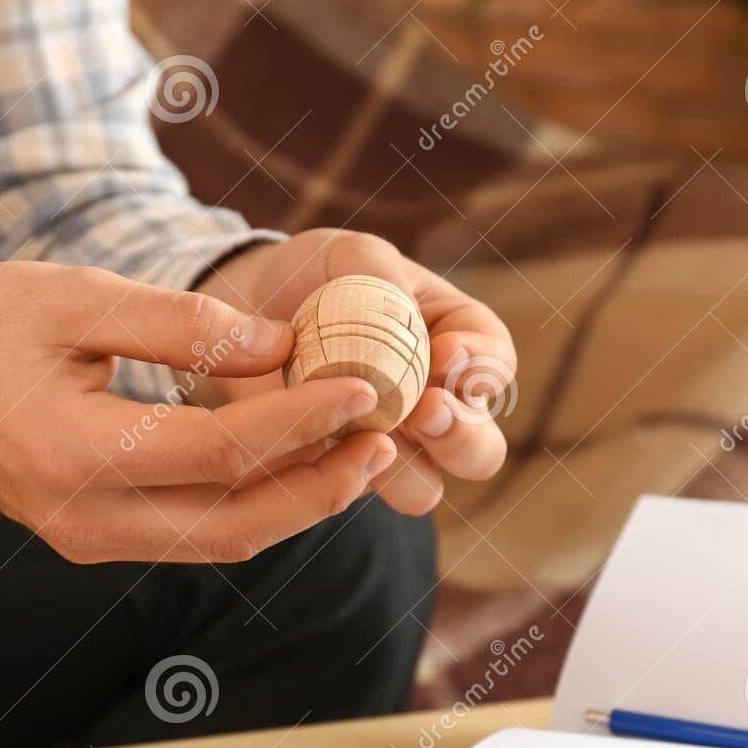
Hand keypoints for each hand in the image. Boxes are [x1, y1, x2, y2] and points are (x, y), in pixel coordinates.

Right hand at [0, 262, 395, 562]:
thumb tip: (283, 347)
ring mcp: (88, 541)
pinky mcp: (97, 540)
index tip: (364, 388)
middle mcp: (82, 519)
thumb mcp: (75, 298)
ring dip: (298, 504)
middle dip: (320, 486)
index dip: (299, 423)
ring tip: (360, 454)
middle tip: (386, 440)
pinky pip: (196, 535)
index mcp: (70, 453)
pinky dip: (257, 505)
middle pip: (233, 522)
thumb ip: (179, 324)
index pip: (216, 453)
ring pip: (222, 541)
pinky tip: (301, 465)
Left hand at [196, 229, 513, 513]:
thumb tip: (397, 305)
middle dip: (461, 437)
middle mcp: (436, 406)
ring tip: (370, 436)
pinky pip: (354, 493)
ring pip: (424, 488)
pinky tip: (316, 445)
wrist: (252, 309)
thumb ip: (377, 270)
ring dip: (405, 472)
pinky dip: (339, 475)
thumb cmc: (319, 275)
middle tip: (425, 412)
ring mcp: (392, 449)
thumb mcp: (349, 255)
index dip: (482, 367)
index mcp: (458, 343)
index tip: (445, 353)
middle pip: (481, 451)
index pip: (495, 364)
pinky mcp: (342, 472)